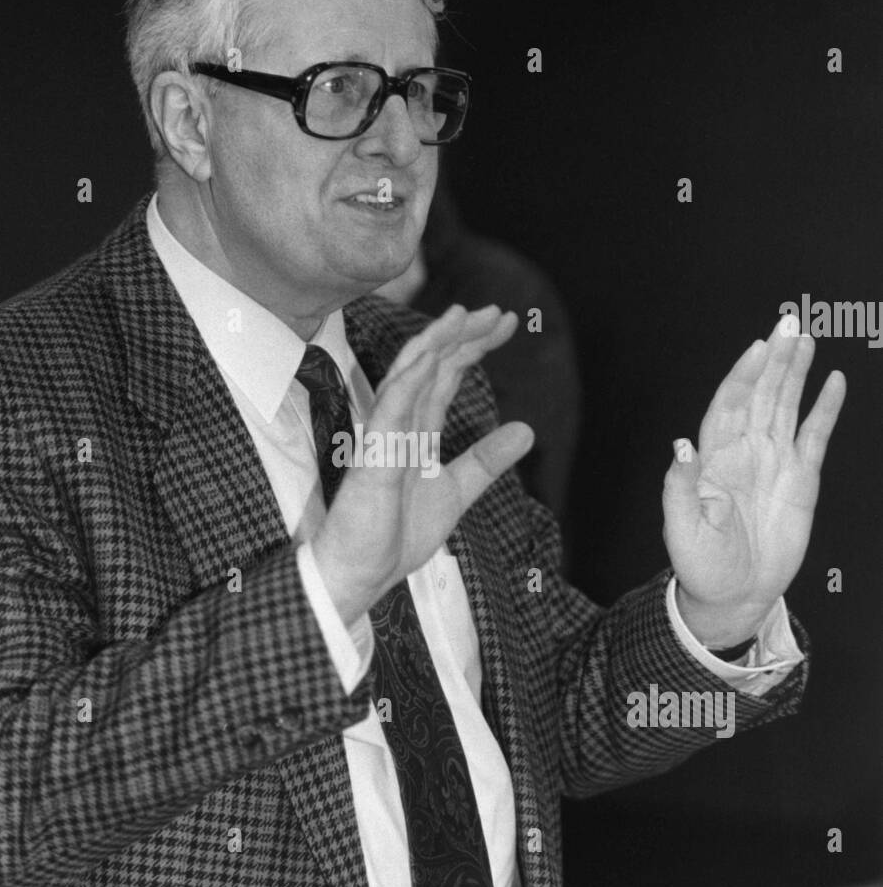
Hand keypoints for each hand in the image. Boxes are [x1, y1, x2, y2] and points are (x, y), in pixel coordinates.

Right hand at [311, 304, 533, 624]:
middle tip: (500, 311)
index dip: (474, 346)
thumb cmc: (393, 536)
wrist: (360, 575)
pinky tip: (427, 357)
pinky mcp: (371, 460)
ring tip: (463, 315)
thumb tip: (528, 429)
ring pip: (407, 378)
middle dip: (464, 335)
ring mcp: (382, 439)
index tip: (508, 323)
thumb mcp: (455, 492)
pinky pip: (389, 414)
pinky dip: (407, 383)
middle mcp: (399, 426)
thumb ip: (486, 461)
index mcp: (417, 431)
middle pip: (432, 368)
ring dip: (434, 344)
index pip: (446, 376)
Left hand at [663, 317, 845, 646]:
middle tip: (790, 322)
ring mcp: (774, 461)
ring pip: (786, 405)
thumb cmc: (701, 563)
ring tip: (806, 339)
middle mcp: (744, 451)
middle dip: (774, 359)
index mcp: (713, 457)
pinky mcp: (801, 479)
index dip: (742, 374)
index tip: (758, 347)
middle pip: (761, 394)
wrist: (733, 595)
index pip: (729, 404)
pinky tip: (833, 382)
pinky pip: (814, 435)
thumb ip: (681, 485)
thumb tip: (681, 444)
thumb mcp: (681, 528)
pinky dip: (825, 409)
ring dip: (795, 373)